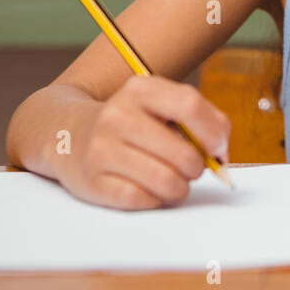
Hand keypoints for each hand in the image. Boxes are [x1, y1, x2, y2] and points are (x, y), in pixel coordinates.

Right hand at [59, 74, 230, 209]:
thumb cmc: (130, 123)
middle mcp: (118, 116)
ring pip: (167, 182)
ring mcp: (102, 149)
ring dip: (179, 188)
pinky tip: (148, 188)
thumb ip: (200, 118)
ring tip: (173, 181)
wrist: (67, 134)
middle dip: (197, 168)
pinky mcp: (93, 182)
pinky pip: (143, 200)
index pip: (189, 105)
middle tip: (190, 168)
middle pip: (184, 154)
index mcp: (140, 90)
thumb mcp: (159, 104)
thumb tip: (222, 152)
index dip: (213, 132)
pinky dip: (155, 199)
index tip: (218, 148)